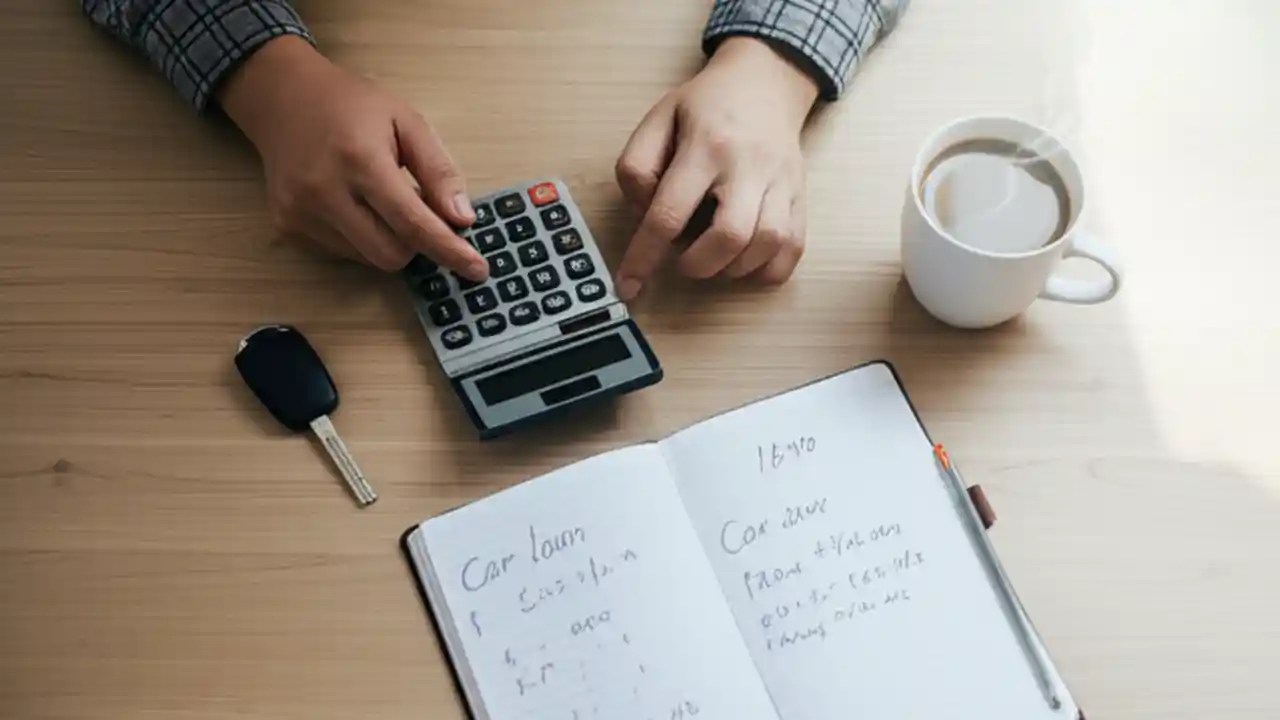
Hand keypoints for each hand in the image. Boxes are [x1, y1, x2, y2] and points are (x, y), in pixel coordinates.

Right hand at [219, 37, 486, 278]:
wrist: (281, 95)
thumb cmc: (351, 105)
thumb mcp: (407, 121)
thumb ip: (438, 171)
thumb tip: (462, 219)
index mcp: (360, 161)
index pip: (411, 223)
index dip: (448, 250)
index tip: (478, 270)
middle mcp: (324, 192)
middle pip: (390, 254)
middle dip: (416, 244)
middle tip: (418, 211)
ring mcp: (301, 212)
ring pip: (366, 258)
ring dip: (386, 239)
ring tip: (377, 197)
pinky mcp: (286, 225)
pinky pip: (341, 252)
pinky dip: (359, 237)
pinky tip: (351, 202)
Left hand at [613, 38, 818, 299]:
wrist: (766, 82)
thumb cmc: (705, 106)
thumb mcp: (656, 120)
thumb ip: (637, 167)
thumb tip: (643, 215)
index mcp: (705, 146)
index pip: (669, 213)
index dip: (645, 257)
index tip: (629, 287)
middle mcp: (748, 166)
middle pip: (730, 235)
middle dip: (699, 265)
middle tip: (684, 261)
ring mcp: (781, 182)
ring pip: (768, 245)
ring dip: (733, 269)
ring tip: (714, 259)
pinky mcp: (800, 196)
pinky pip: (793, 248)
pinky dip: (768, 270)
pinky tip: (745, 262)